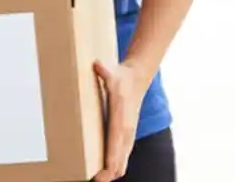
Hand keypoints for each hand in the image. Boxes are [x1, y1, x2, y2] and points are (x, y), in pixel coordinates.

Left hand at [92, 59, 149, 180]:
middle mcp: (126, 130)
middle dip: (108, 173)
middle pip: (119, 159)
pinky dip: (116, 166)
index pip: (115, 145)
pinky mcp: (126, 134)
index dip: (110, 161)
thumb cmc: (121, 77)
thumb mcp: (112, 73)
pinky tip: (108, 173)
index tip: (103, 174)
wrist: (136, 78)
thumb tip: (97, 65)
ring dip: (112, 172)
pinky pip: (122, 155)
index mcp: (121, 119)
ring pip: (122, 160)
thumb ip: (104, 71)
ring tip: (98, 181)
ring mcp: (128, 134)